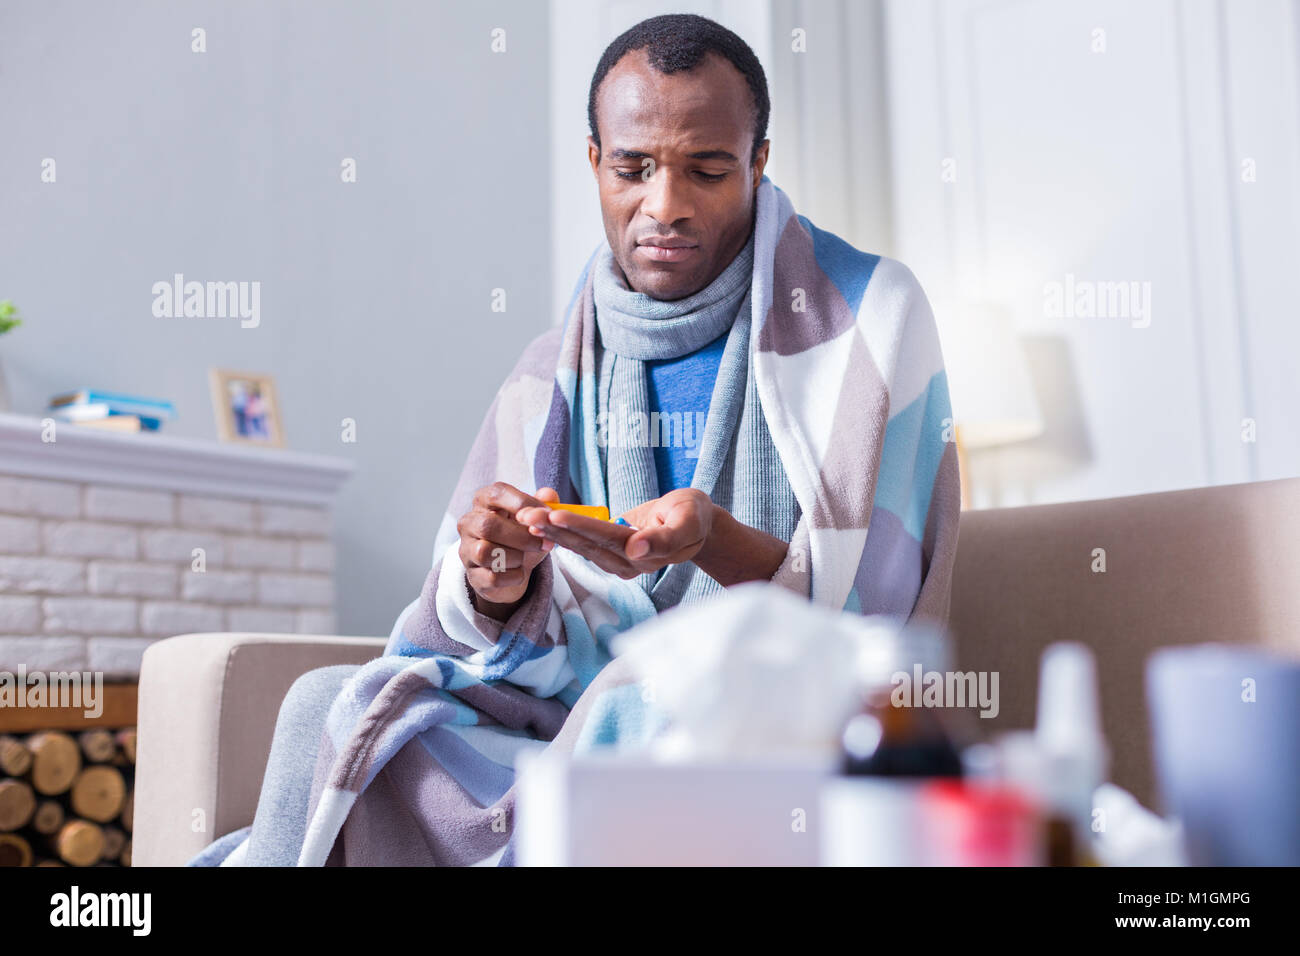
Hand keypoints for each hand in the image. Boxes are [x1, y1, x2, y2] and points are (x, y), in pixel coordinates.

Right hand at [458, 482, 559, 613]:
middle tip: (545, 543)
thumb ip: (542, 505)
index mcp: (483, 502)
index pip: (496, 493)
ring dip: (515, 557)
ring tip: (524, 558)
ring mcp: (466, 550)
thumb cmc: (521, 537)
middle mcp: (469, 523)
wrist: (513, 570)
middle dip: (522, 536)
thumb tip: (549, 494)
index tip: (546, 514)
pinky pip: (492, 577)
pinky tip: (519, 572)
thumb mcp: (533, 520)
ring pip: (485, 552)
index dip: (523, 503)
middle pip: (488, 525)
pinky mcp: (472, 576)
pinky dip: (513, 576)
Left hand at [515, 488, 715, 579]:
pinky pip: (582, 543)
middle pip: (587, 545)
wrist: (695, 526)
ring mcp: (618, 562)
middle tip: (527, 514)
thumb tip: (636, 548)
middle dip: (556, 529)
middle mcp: (628, 564)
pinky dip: (560, 531)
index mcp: (647, 555)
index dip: (581, 528)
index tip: (554, 516)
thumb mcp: (689, 520)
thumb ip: (665, 537)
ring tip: (526, 516)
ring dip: (552, 531)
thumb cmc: (694, 516)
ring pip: (580, 546)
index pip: (608, 539)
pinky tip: (539, 520)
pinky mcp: (611, 555)